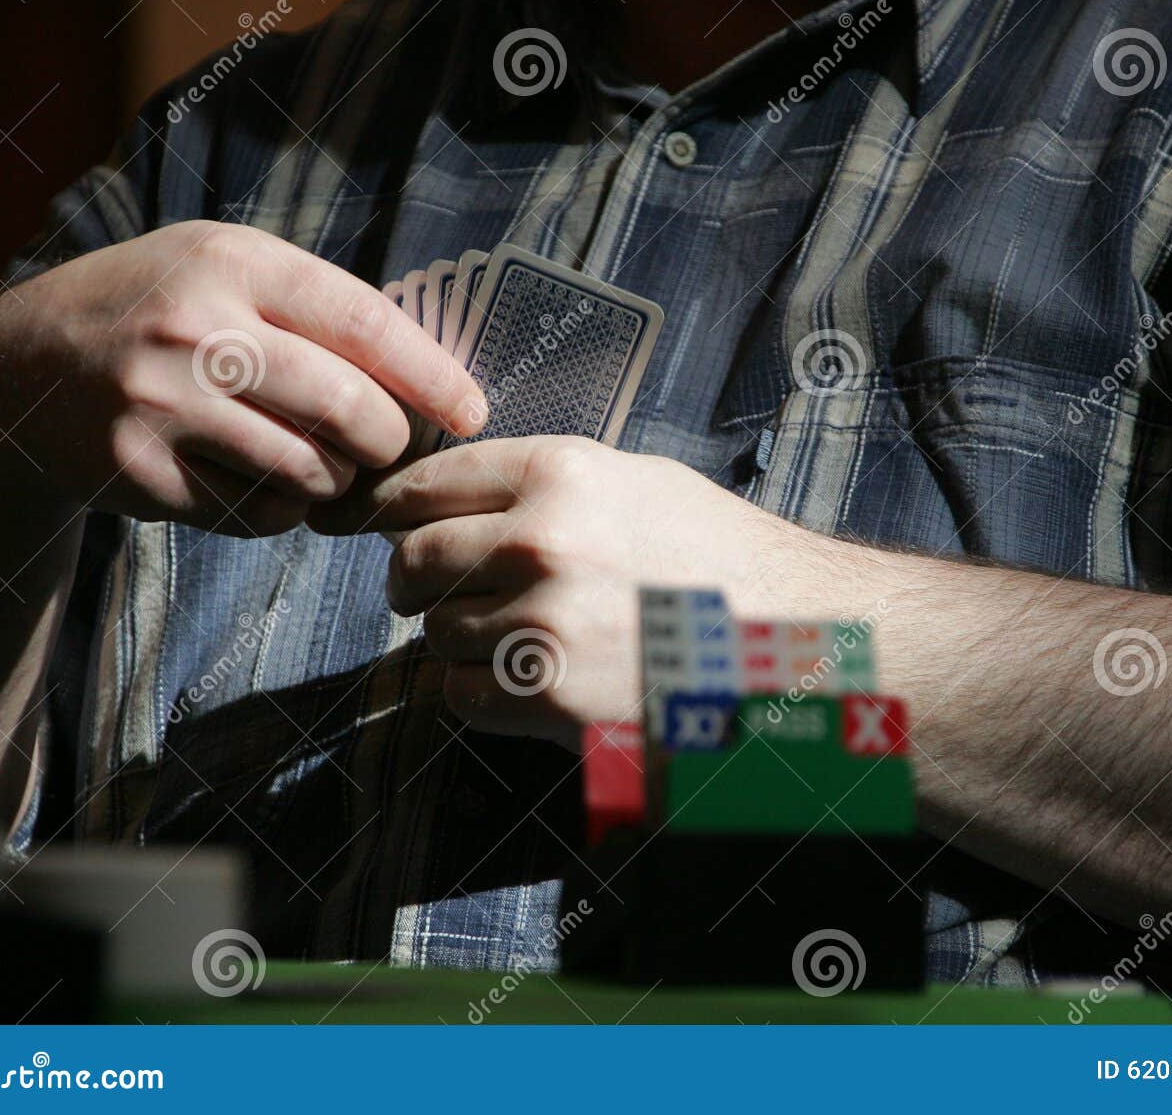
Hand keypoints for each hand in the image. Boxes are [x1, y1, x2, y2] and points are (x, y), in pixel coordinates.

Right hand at [0, 220, 486, 535]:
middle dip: (387, 441)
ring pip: (311, 471)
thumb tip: (433, 372)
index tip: (472, 410)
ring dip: (335, 481)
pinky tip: (259, 482)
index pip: (366, 323)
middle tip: (383, 446)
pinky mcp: (138, 470)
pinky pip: (256, 513)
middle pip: (351, 408)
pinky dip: (280, 511)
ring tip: (318, 463)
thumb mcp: (227, 270)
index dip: (433, 375)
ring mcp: (161, 402)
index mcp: (234, 263)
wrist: (23, 366)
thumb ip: (318, 309)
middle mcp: (197, 328)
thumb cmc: (159, 311)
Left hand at [309, 436, 868, 742]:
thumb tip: (456, 497)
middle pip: (412, 562)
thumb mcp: (640, 483)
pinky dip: (476, 693)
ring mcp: (541, 622)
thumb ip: (545, 483)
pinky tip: (522, 681)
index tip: (374, 522)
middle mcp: (540, 540)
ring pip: (434, 633)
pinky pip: (457, 695)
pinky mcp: (549, 697)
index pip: (424, 484)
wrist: (797, 643)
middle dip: (414, 581)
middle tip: (430, 592)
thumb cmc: (723, 559)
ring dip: (458, 640)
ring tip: (514, 638)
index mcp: (561, 473)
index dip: (388, 507)